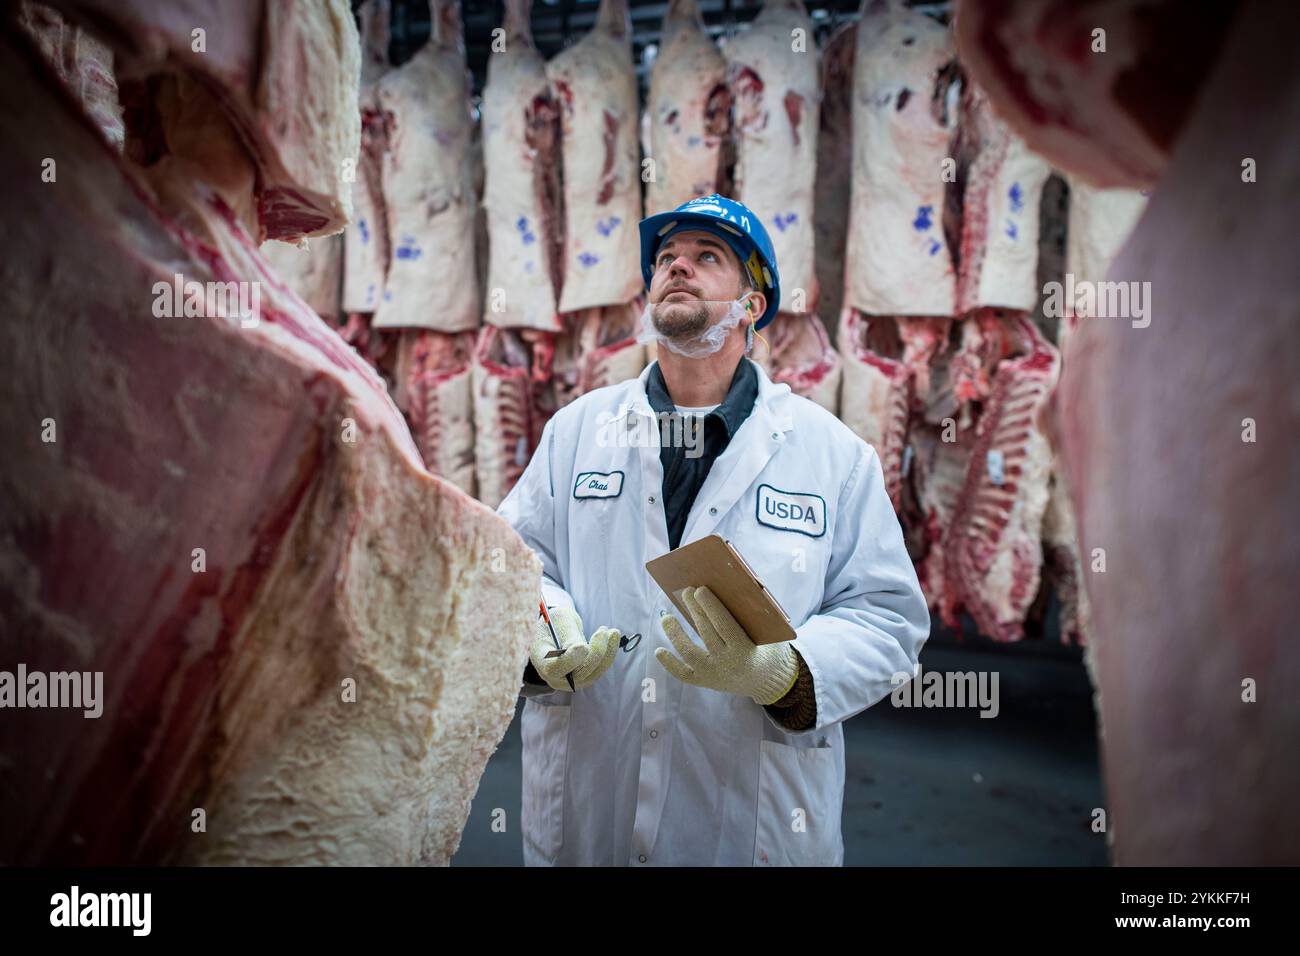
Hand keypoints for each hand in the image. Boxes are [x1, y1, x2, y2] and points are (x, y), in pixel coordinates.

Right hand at [529, 606, 620, 692]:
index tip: (583, 645)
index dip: (569, 660)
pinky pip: (600, 669)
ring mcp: (570, 681)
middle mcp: (554, 677)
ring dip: (607, 652)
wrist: (556, 631)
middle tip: (604, 631)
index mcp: (541, 661)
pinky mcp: (584, 678)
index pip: (554, 668)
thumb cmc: (555, 623)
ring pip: (594, 673)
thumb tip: (584, 649)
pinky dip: (609, 654)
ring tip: (613, 632)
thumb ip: (569, 635)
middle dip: (595, 653)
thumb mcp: (558, 621)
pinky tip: (612, 637)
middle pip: (579, 673)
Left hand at [655, 587, 798, 704]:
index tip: (700, 590)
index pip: (724, 625)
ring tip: (666, 617)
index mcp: (745, 650)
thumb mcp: (770, 632)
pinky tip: (659, 650)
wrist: (766, 682)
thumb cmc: (768, 650)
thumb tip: (751, 580)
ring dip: (675, 633)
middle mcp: (727, 664)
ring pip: (689, 652)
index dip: (711, 607)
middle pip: (706, 632)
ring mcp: (713, 674)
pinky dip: (669, 663)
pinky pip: (683, 674)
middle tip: (686, 591)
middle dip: (695, 610)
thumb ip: (760, 609)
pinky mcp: (704, 682)